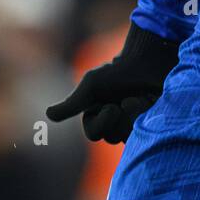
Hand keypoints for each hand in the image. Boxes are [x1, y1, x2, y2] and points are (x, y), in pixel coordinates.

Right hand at [46, 23, 180, 142]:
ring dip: (135, 116)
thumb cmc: (117, 72)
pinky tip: (151, 103)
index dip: (103, 122)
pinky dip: (147, 116)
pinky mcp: (149, 125)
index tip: (112, 106)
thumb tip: (48, 115)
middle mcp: (112, 123)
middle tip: (128, 99)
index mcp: (95, 115)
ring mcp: (132, 125)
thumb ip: (71, 104)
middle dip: (120, 118)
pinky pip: (146, 133)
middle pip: (112, 137)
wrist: (148, 62)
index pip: (94, 134)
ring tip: (140, 99)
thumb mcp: (91, 86)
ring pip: (129, 136)